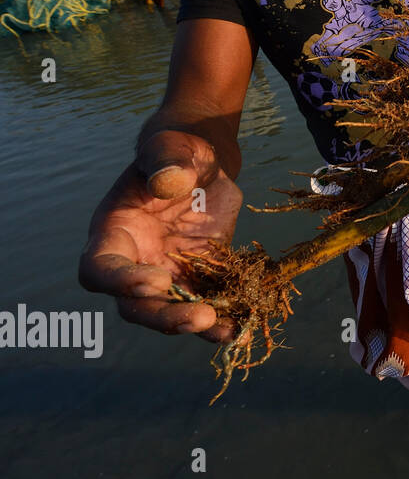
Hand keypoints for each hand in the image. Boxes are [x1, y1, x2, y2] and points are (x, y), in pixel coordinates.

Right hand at [78, 131, 243, 342]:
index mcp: (114, 231)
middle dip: (164, 316)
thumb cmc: (176, 153)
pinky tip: (240, 327)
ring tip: (226, 330)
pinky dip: (220, 320)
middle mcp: (135, 261)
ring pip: (169, 313)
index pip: (98, 269)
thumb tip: (169, 180)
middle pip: (134, 305)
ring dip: (194, 326)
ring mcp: (166, 275)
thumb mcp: (172, 149)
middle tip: (200, 316)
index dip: (120, 281)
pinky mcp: (197, 279)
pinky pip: (204, 306)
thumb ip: (167, 162)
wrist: (204, 167)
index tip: (158, 279)